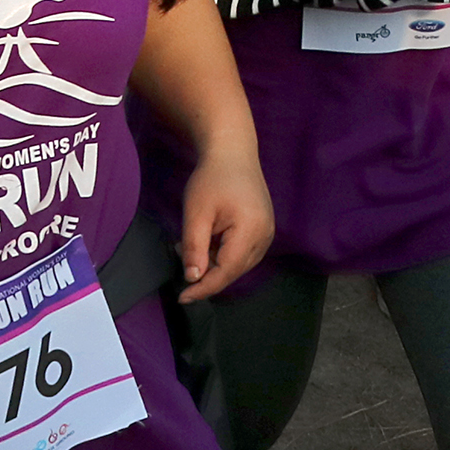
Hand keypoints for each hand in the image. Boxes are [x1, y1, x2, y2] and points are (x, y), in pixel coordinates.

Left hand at [172, 145, 273, 303]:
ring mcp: (268, 232)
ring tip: (192, 242)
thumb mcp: (196, 213)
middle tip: (181, 253)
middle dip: (207, 272)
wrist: (232, 152)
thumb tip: (193, 278)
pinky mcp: (264, 228)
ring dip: (214, 262)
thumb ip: (195, 248)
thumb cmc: (211, 179)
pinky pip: (243, 253)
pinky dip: (224, 253)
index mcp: (251, 231)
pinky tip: (209, 238)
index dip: (204, 288)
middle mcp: (265, 235)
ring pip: (238, 264)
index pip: (226, 272)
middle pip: (234, 270)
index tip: (182, 297)